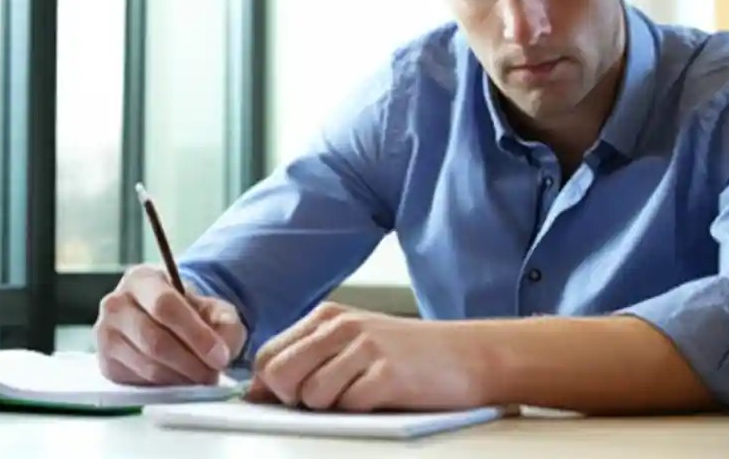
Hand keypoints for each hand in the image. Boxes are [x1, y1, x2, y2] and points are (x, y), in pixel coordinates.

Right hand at [94, 265, 246, 385]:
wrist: (164, 323)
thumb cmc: (189, 311)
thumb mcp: (213, 307)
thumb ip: (225, 323)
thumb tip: (222, 351)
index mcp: (140, 279)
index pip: (165, 306)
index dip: (196, 335)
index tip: (220, 357)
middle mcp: (115, 304)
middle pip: (154, 341)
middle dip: (190, 363)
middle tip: (213, 376)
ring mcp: (105, 335)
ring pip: (148, 366)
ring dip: (181, 379)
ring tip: (201, 379)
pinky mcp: (106, 363)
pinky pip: (139, 382)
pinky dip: (166, 388)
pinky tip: (180, 381)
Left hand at [246, 302, 489, 411]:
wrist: (470, 355)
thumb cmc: (408, 355)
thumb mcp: (353, 344)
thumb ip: (307, 360)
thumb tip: (257, 392)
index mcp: (327, 317)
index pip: (267, 355)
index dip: (271, 386)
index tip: (290, 399)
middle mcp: (341, 326)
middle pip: (279, 375)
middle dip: (293, 400)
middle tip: (327, 401)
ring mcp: (365, 348)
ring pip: (311, 395)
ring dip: (331, 408)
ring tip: (361, 396)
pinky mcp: (388, 374)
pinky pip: (349, 406)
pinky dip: (360, 412)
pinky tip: (382, 398)